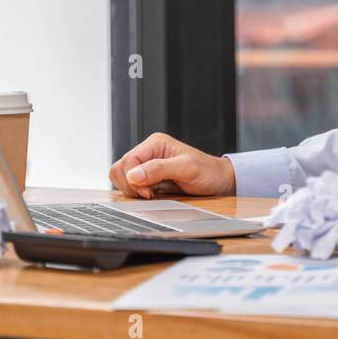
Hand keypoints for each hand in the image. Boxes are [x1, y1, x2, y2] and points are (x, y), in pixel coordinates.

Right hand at [108, 133, 236, 198]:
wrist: (218, 180)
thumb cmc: (207, 172)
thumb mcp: (187, 169)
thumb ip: (159, 169)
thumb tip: (133, 175)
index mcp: (155, 143)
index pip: (128, 161)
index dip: (133, 179)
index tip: (149, 192)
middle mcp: (148, 151)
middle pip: (120, 168)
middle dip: (130, 185)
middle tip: (149, 194)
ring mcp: (147, 164)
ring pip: (121, 177)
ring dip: (132, 189)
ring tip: (151, 194)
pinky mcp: (148, 176)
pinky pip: (130, 184)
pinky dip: (135, 192)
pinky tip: (150, 194)